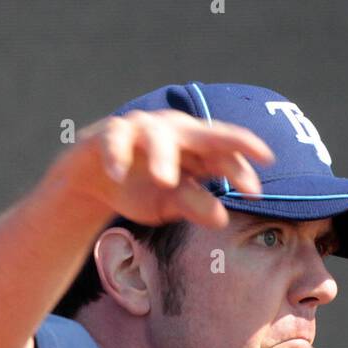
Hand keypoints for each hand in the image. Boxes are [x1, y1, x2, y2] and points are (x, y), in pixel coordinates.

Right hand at [45, 108, 275, 230]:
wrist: (92, 182)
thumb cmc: (139, 188)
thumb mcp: (167, 203)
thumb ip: (193, 205)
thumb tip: (221, 218)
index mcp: (195, 147)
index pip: (225, 152)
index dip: (241, 169)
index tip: (255, 192)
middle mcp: (173, 131)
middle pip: (204, 133)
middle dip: (226, 144)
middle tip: (241, 173)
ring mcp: (141, 129)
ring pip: (158, 135)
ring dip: (162, 156)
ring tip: (164, 181)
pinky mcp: (109, 133)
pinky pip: (115, 138)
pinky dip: (117, 155)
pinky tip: (118, 174)